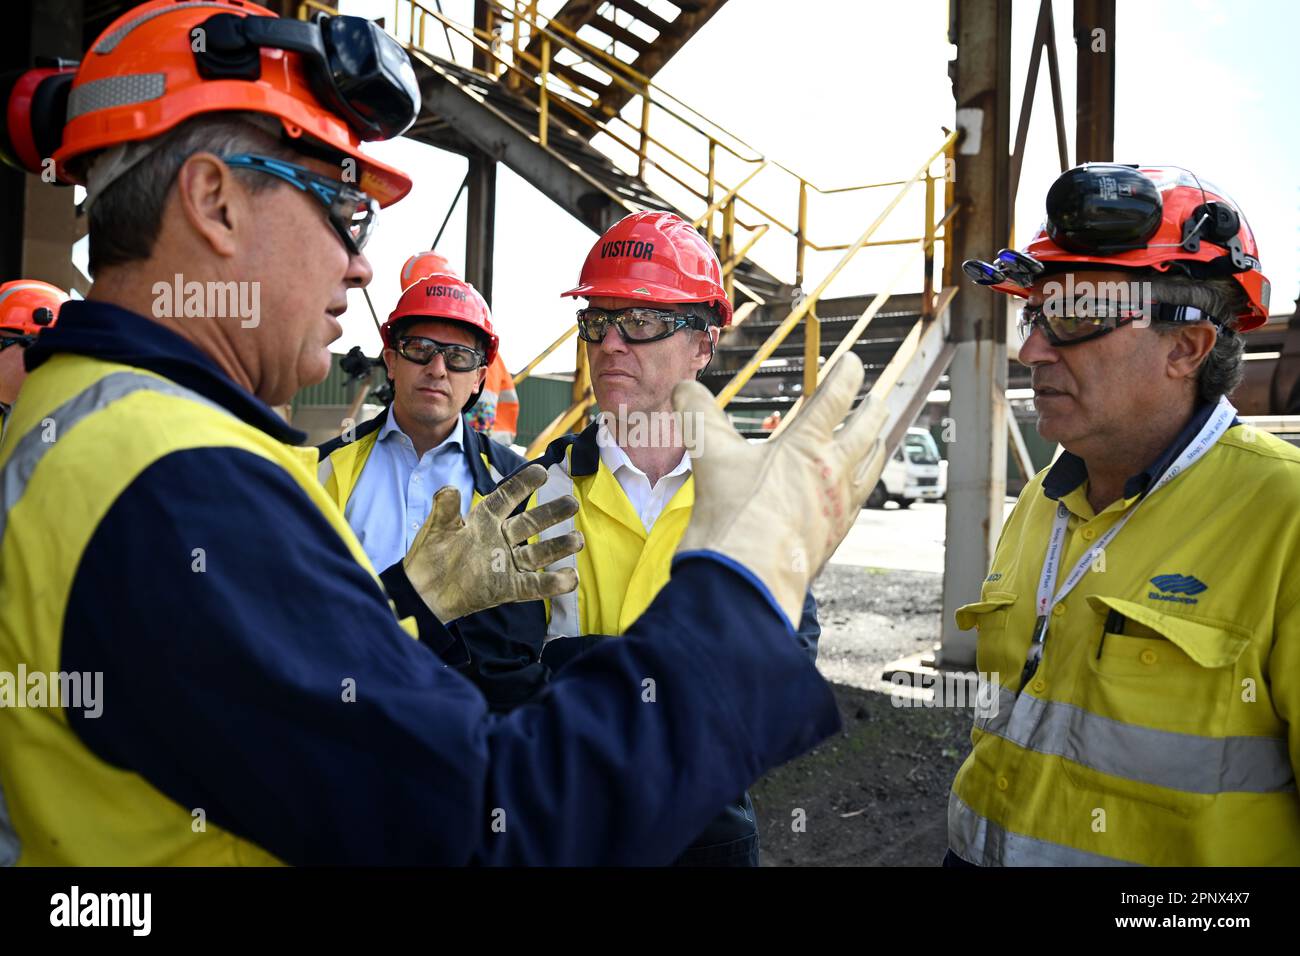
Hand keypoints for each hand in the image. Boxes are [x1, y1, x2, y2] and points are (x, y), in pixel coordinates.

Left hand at [403, 464, 582, 621]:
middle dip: (551, 513)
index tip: (542, 472)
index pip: (507, 498)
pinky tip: (570, 578)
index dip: (523, 484)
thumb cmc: (428, 556)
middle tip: (572, 503)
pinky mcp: (506, 588)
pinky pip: (533, 585)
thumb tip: (449, 488)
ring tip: (577, 540)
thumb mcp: (435, 528)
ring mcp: (504, 564)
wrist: (421, 592)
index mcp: (483, 520)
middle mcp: (499, 539)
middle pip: (530, 523)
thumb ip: (445, 509)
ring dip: (558, 547)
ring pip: (537, 553)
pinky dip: (551, 584)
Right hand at [673, 353, 887, 626]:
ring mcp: (839, 506)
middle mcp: (833, 473)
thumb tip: (684, 389)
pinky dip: (862, 487)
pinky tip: (855, 492)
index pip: (834, 399)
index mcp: (807, 447)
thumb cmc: (734, 517)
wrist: (750, 578)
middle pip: (865, 431)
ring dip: (876, 448)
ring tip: (878, 440)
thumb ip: (698, 415)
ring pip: (871, 467)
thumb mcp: (710, 456)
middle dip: (872, 411)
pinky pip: (859, 502)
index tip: (854, 363)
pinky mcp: (835, 535)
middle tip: (878, 400)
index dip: (846, 376)